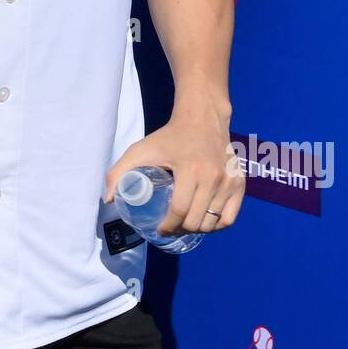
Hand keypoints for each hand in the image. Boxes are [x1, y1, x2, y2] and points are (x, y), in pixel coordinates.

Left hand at [105, 102, 244, 237]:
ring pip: (213, 223)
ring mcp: (229, 181)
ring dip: (197, 229)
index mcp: (190, 171)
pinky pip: (230, 217)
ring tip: (185, 225)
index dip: (168, 226)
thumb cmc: (169, 136)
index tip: (160, 229)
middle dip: (180, 229)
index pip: (179, 211)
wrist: (202, 118)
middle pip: (196, 221)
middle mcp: (213, 178)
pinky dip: (218, 225)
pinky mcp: (240, 183)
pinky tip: (206, 222)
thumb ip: (119, 172)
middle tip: (171, 226)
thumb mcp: (141, 149)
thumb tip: (108, 200)